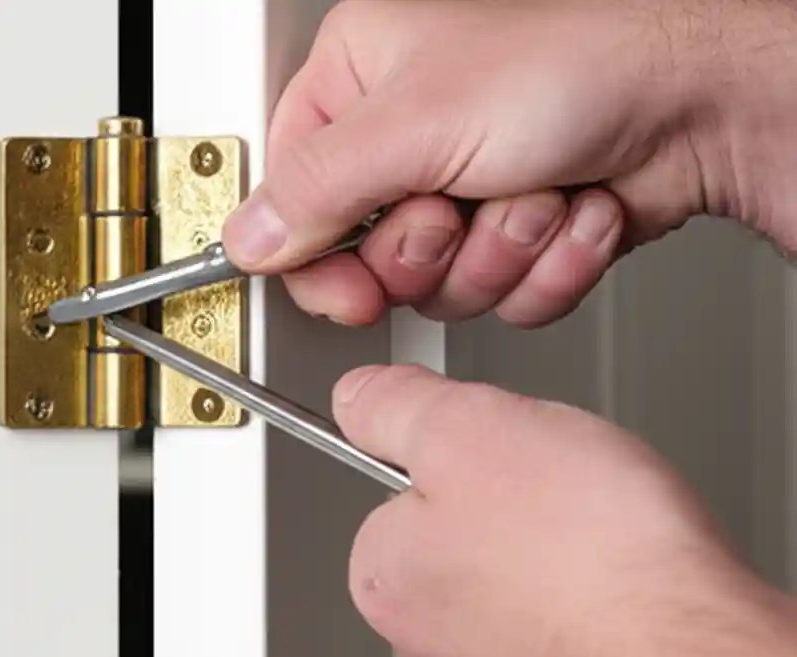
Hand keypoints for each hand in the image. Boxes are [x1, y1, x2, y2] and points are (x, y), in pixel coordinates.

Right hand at [224, 0, 796, 327]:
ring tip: (532, 194)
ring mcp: (461, 187)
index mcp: (358, 80)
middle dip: (427, 250)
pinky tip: (569, 209)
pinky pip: (498, 299)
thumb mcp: (417, 125)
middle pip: (363, 253)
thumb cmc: (577, 66)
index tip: (349, 290)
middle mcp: (404, 135)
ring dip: (497, 256)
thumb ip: (317, 191)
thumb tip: (249, 240)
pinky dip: (543, 270)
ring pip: (435, 286)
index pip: (291, 195)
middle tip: (454, 212)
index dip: (316, 256)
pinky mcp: (512, 233)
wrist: (698, 104)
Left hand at [335, 365, 796, 656]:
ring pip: (519, 595)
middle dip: (513, 515)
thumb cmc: (595, 556)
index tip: (506, 455)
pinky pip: (569, 642)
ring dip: (557, 568)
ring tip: (601, 552)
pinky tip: (623, 603)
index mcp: (386, 575)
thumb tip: (359, 398)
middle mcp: (423, 646)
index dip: (465, 457)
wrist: (695, 656)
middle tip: (564, 503)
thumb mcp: (467, 429)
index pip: (401, 495)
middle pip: (461, 546)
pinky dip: (596, 619)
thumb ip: (397, 408)